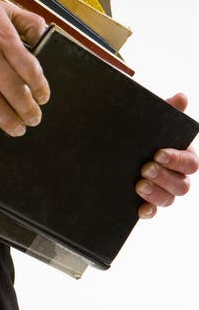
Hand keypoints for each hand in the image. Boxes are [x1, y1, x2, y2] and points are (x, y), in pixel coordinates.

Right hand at [0, 0, 50, 138]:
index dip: (40, 87)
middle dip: (28, 109)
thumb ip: (26, 20)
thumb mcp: (0, 7)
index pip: (29, 68)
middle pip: (13, 89)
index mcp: (1, 38)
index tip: (43, 97)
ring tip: (17, 129)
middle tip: (34, 119)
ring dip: (8, 120)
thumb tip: (43, 34)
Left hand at [136, 93, 198, 218]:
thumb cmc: (142, 131)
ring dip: (156, 194)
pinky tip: (140, 209)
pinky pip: (152, 212)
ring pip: (169, 199)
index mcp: (183, 156)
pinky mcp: (147, 202)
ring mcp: (163, 192)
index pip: (190, 162)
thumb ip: (167, 109)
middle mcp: (177, 177)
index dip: (176, 160)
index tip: (158, 153)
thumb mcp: (151, 120)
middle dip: (164, 177)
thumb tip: (181, 97)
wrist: (118, 145)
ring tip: (139, 185)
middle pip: (182, 185)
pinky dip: (149, 211)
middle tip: (145, 168)